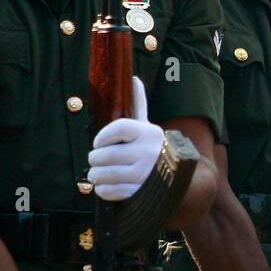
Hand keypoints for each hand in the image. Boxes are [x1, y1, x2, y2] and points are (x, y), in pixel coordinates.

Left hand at [88, 76, 163, 200]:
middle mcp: (148, 152)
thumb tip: (133, 78)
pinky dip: (102, 190)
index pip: (118, 128)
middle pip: (104, 154)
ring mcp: (144, 173)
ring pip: (103, 174)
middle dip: (95, 159)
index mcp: (148, 132)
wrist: (175, 178)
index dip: (102, 136)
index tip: (98, 143)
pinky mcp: (139, 192)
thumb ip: (138, 105)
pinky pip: (109, 191)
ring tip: (97, 173)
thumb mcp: (147, 127)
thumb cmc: (153, 148)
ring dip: (95, 175)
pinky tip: (106, 185)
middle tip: (96, 160)